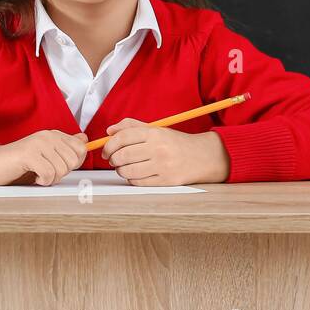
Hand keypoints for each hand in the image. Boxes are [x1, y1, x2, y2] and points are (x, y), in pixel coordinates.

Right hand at [0, 130, 87, 185]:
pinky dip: (43, 181)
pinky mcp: (29, 154)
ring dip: (50, 179)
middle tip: (46, 171)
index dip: (74, 164)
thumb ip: (65, 147)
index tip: (59, 166)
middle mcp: (48, 136)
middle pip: (73, 161)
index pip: (81, 149)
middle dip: (61, 173)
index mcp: (54, 135)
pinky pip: (48, 173)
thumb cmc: (20, 163)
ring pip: (61, 169)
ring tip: (38, 174)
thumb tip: (84, 139)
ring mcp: (38, 143)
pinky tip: (34, 177)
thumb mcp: (46, 154)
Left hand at [100, 119, 230, 184]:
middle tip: (113, 159)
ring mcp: (163, 166)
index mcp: (155, 133)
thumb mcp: (157, 129)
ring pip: (128, 171)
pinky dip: (131, 179)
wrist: (203, 157)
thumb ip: (132, 126)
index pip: (123, 137)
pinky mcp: (166, 181)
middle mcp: (158, 149)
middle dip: (113, 159)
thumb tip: (109, 131)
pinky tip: (134, 174)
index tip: (105, 150)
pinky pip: (138, 182)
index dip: (109, 145)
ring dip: (120, 170)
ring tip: (122, 167)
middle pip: (123, 155)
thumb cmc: (176, 143)